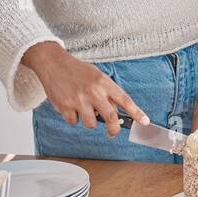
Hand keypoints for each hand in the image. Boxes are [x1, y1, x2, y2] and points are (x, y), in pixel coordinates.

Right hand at [24, 42, 146, 137]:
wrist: (53, 63)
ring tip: (84, 109)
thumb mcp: (97, 76)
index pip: (125, 100)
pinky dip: (73, 118)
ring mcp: (79, 100)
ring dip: (90, 121)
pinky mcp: (65, 107)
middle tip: (113, 132)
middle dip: (114, 130)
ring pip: (92, 124)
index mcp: (104, 83)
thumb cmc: (77, 70)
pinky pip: (74, 122)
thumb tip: (115, 112)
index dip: (137, 113)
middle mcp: (93, 92)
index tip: (145, 121)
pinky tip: (70, 106)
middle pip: (111, 118)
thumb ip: (106, 93)